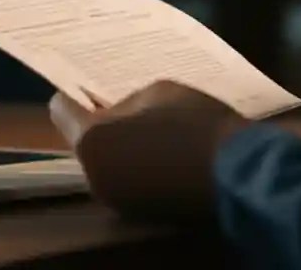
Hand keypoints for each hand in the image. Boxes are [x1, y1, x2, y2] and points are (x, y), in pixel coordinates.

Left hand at [49, 82, 247, 220]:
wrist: (239, 172)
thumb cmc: (194, 122)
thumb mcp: (156, 92)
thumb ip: (125, 100)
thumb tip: (112, 108)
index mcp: (91, 140)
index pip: (61, 109)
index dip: (76, 94)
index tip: (92, 86)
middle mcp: (92, 174)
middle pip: (84, 139)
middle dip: (102, 124)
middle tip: (125, 106)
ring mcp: (114, 198)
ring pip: (104, 161)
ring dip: (119, 147)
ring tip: (148, 129)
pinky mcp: (138, 213)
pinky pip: (124, 180)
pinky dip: (135, 167)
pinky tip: (160, 153)